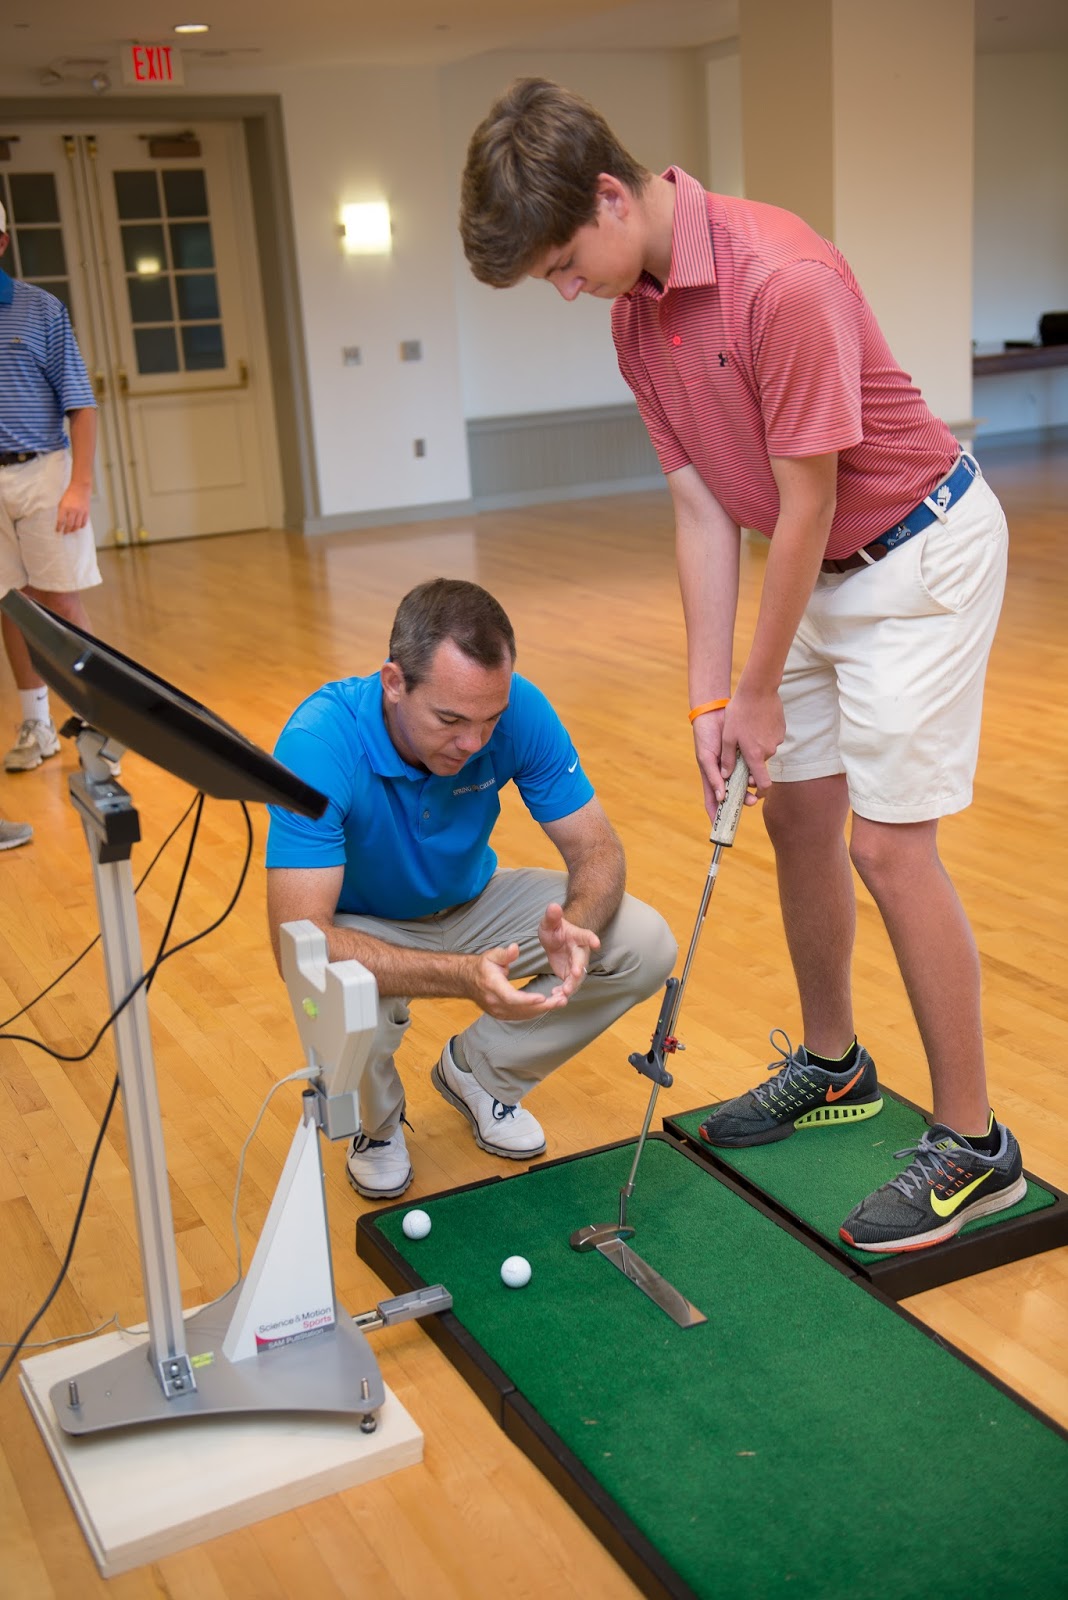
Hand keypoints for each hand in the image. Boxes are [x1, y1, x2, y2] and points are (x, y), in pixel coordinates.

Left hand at [56, 483, 90, 534]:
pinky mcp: (86, 511)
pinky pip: (84, 522)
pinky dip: (81, 526)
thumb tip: (61, 520)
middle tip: (65, 533)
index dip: (59, 527)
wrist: (80, 487)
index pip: (60, 521)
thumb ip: (61, 510)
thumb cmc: (70, 493)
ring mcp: (80, 511)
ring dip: (74, 529)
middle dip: (66, 530)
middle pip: (69, 524)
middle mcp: (72, 510)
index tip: (58, 530)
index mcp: (64, 507)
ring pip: (77, 525)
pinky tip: (79, 526)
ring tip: (72, 531)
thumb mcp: (62, 501)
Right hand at [463, 943, 566, 1020]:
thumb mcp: (491, 955)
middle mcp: (495, 1002)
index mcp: (493, 986)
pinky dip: (535, 1012)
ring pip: (523, 1015)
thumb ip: (505, 954)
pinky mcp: (501, 1015)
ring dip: (543, 1010)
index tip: (543, 997)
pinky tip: (548, 1006)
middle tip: (562, 1000)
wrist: (466, 981)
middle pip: (522, 1009)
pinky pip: (521, 1016)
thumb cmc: (482, 966)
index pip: (511, 997)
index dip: (528, 1000)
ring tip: (560, 1002)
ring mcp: (498, 1011)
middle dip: (544, 1006)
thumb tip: (515, 948)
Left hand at [538, 902, 599, 1001]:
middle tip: (576, 976)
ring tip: (563, 993)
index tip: (596, 943)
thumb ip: (552, 916)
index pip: (587, 936)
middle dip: (579, 968)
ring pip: (577, 977)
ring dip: (571, 985)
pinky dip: (563, 991)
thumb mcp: (549, 922)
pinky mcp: (569, 975)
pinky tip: (555, 996)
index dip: (592, 939)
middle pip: (582, 961)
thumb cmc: (554, 928)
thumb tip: (553, 906)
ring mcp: (576, 964)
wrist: (555, 939)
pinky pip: (568, 985)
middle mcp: (580, 951)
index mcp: (578, 936)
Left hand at [722, 680, 784, 798]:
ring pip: (765, 750)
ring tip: (746, 730)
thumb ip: (727, 759)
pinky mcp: (781, 730)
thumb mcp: (728, 737)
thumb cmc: (739, 713)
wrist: (758, 689)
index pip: (763, 783)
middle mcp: (769, 751)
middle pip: (760, 764)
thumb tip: (726, 776)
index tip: (753, 789)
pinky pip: (770, 738)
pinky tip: (755, 722)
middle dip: (750, 760)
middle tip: (739, 748)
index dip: (760, 790)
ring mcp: (777, 740)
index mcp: (755, 755)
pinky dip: (763, 735)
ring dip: (756, 746)